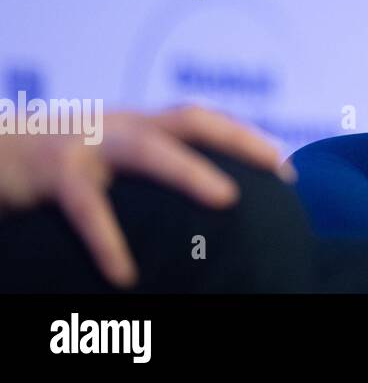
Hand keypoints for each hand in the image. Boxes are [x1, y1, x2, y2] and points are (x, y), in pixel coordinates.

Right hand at [0, 105, 294, 286]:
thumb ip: (151, 170)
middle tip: (277, 166)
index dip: (245, 137)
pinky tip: (124, 274)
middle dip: (237, 139)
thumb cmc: (61, 166)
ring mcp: (89, 144)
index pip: (204, 119)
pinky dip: (108, 240)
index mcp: (140, 123)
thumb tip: (208, 205)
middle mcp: (122, 125)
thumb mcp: (110, 157)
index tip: (285, 165)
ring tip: (228, 200)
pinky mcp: (54, 173)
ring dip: (189, 172)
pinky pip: (87, 208)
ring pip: (148, 151)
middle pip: (190, 119)